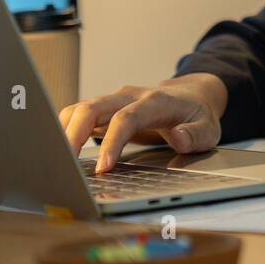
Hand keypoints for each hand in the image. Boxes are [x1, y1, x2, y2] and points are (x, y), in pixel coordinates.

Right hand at [58, 73, 226, 173]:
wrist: (192, 95)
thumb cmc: (197, 115)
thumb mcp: (209, 128)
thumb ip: (196, 135)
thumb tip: (177, 137)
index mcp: (155, 101)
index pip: (127, 117)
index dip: (112, 141)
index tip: (103, 168)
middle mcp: (130, 96)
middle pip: (94, 106)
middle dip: (75, 133)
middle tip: (64, 163)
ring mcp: (115, 100)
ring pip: (81, 108)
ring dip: (64, 131)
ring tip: (55, 160)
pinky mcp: (105, 109)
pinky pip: (78, 114)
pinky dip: (65, 129)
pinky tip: (59, 151)